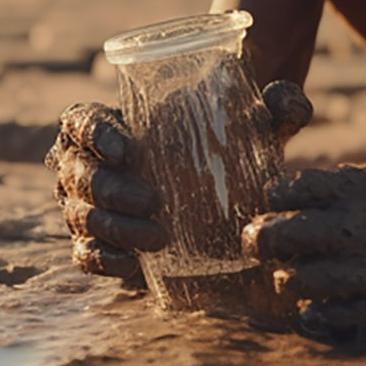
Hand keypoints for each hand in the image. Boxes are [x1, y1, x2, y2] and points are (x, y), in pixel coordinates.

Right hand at [49, 81, 313, 285]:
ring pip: (81, 216)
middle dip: (111, 190)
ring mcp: (85, 207)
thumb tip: (287, 100)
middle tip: (154, 202)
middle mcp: (85, 164)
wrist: (210, 187)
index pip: (79, 122)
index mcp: (106, 124)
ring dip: (115, 228)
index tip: (128, 149)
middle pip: (77, 174)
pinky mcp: (97, 245)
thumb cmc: (218, 143)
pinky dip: (104, 261)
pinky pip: (85, 256)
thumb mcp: (250, 123)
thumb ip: (275, 106)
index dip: (94, 134)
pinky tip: (133, 266)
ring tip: (159, 237)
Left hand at [244, 166, 365, 334]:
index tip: (273, 203)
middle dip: (261, 239)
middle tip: (258, 242)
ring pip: (300, 279)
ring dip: (285, 278)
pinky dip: (312, 311)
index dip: (273, 197)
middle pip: (286, 235)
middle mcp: (362, 230)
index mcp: (355, 193)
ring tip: (287, 275)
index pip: (292, 190)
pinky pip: (330, 315)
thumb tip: (269, 196)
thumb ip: (322, 187)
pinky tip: (309, 304)